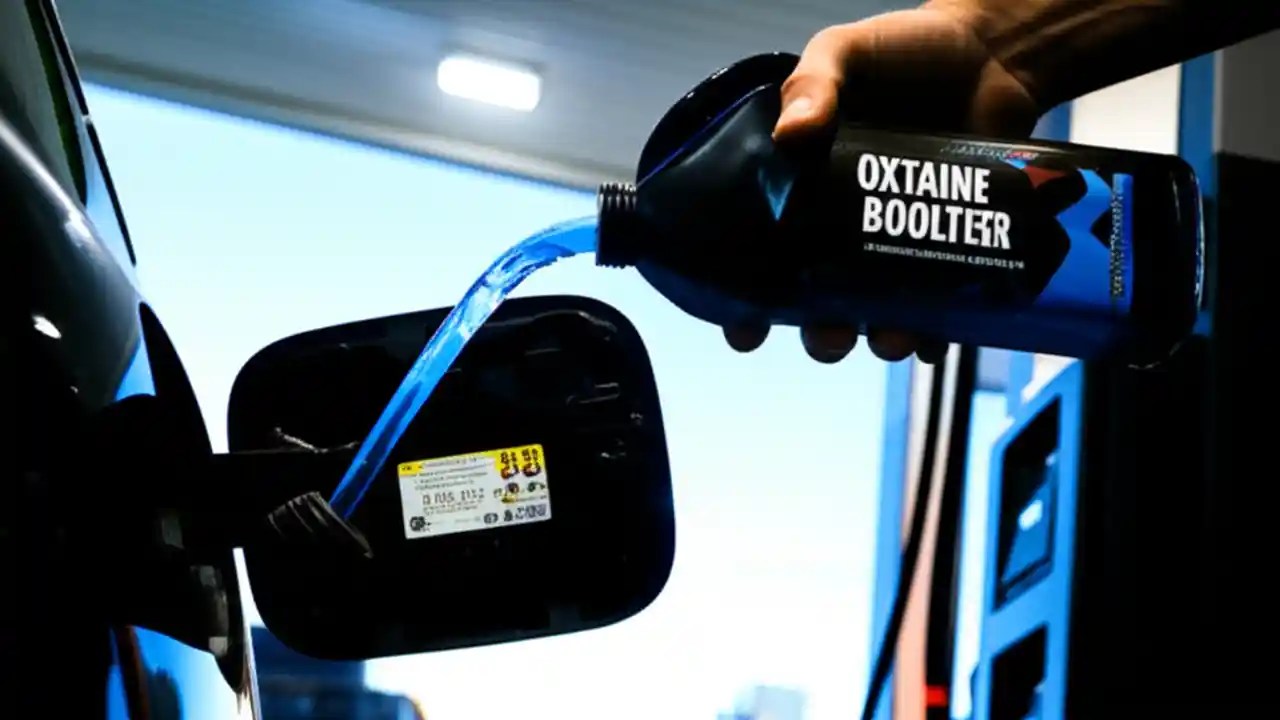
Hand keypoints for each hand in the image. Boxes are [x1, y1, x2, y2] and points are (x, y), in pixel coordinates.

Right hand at [723, 1, 1041, 363]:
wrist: (991, 54)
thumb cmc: (905, 51)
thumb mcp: (844, 53)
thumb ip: (813, 84)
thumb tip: (790, 135)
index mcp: (801, 191)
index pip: (758, 258)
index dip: (745, 303)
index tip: (744, 330)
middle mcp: (842, 228)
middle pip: (818, 304)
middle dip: (820, 334)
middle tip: (828, 334)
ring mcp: (897, 241)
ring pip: (878, 313)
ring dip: (877, 337)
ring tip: (888, 338)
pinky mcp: (951, 246)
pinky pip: (939, 305)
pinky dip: (936, 332)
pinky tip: (933, 339)